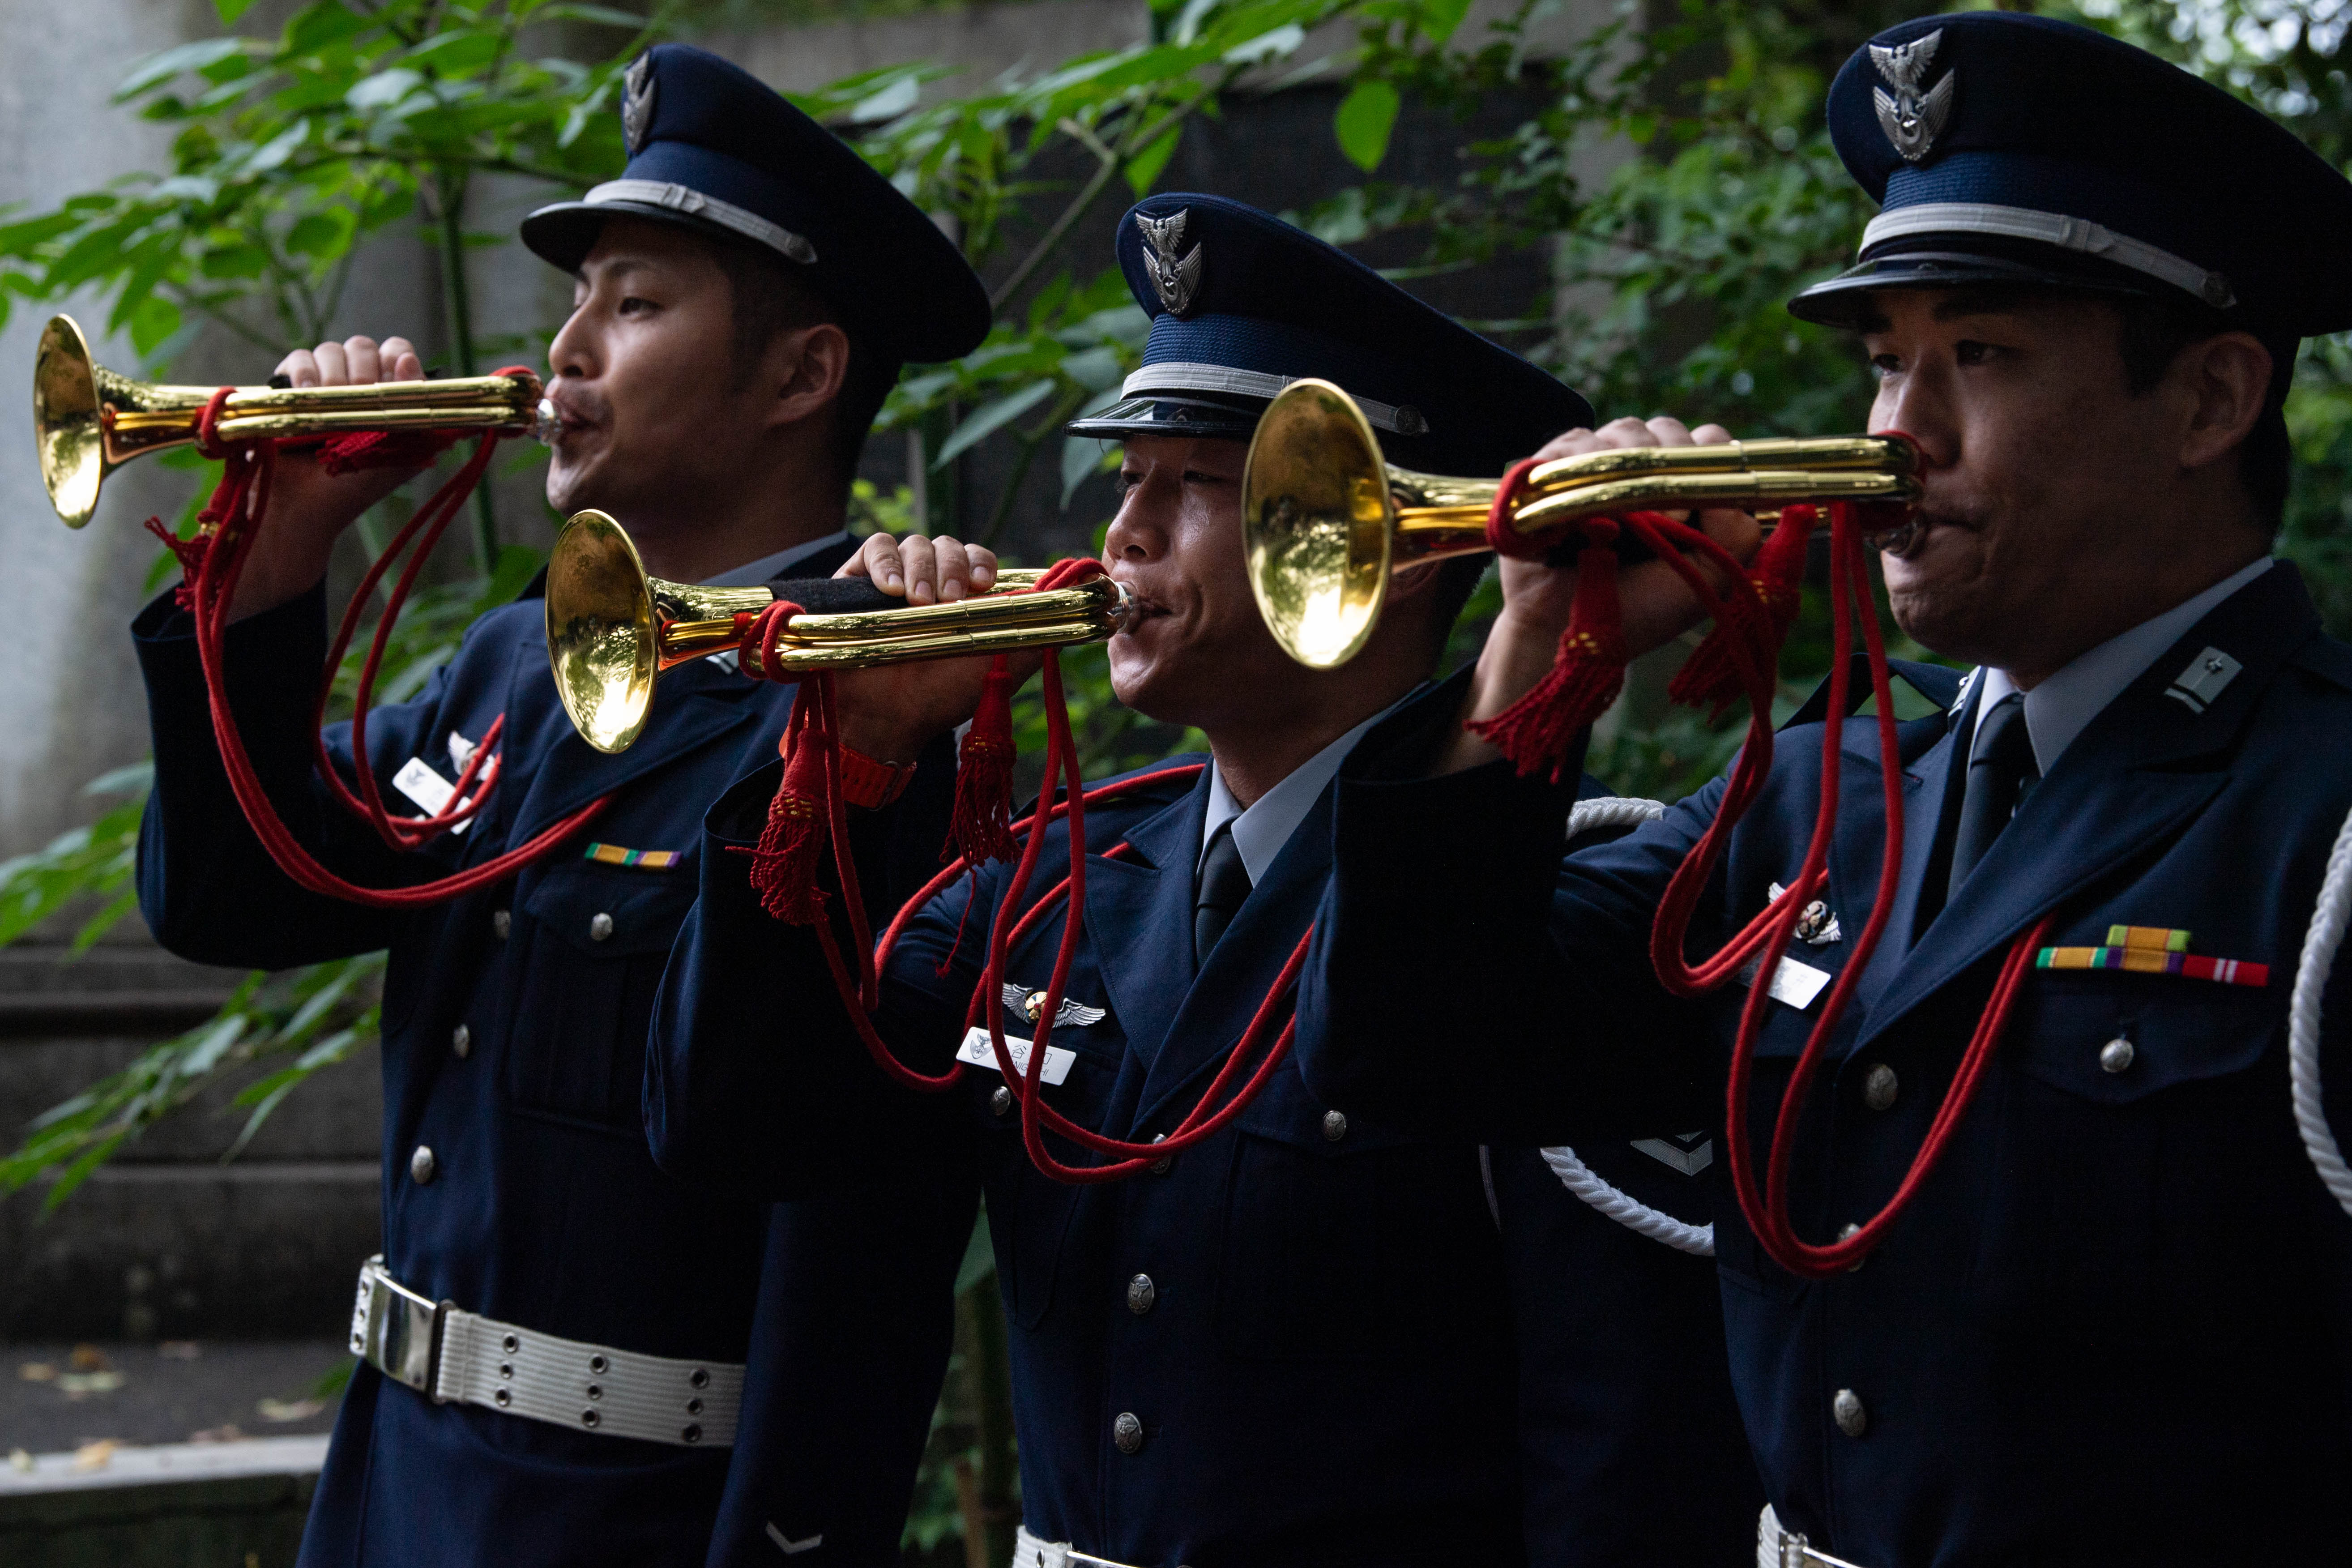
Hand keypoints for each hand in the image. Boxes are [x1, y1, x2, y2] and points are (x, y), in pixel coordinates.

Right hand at [227, 334, 429, 620]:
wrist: (306, 508)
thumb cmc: (357, 485)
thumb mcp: (398, 452)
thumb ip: (415, 414)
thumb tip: (415, 365)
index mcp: (387, 397)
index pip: (398, 353)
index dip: (398, 359)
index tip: (394, 377)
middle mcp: (356, 385)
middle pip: (364, 346)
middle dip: (365, 368)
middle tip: (360, 395)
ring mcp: (322, 384)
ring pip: (332, 349)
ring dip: (334, 374)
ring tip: (330, 404)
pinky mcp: (289, 387)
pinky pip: (297, 359)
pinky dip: (303, 372)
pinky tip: (307, 394)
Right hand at [829, 533, 1039, 763]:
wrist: (886, 717)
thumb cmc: (943, 695)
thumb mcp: (1001, 667)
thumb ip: (1039, 635)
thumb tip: (1082, 600)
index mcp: (966, 598)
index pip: (979, 560)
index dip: (983, 563)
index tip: (983, 584)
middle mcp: (933, 582)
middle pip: (949, 546)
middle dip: (953, 566)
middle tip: (949, 598)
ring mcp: (896, 579)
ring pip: (915, 543)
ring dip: (922, 568)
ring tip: (919, 600)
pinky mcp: (857, 579)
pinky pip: (875, 547)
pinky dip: (886, 562)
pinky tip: (891, 588)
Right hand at [1438, 415, 1761, 774]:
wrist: (1565, 635)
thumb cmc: (1637, 612)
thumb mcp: (1706, 582)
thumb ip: (1738, 536)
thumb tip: (1729, 490)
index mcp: (1683, 493)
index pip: (1708, 443)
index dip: (1709, 456)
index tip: (1703, 492)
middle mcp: (1642, 475)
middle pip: (1667, 429)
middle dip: (1670, 455)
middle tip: (1665, 507)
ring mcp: (1598, 472)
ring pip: (1624, 430)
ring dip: (1628, 460)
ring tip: (1622, 510)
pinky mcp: (1552, 473)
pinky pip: (1573, 443)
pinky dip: (1581, 462)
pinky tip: (1583, 500)